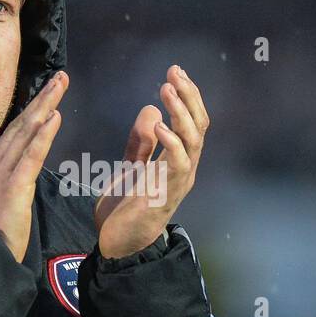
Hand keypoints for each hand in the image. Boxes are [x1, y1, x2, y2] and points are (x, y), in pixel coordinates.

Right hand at [0, 70, 67, 261]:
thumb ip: (8, 184)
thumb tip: (21, 173)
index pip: (14, 133)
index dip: (32, 111)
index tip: (48, 93)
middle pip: (20, 125)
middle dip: (41, 99)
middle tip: (60, 77)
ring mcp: (1, 174)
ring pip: (25, 133)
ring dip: (44, 107)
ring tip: (60, 86)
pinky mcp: (12, 187)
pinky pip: (30, 156)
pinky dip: (43, 135)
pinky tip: (54, 117)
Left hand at [94, 64, 207, 258]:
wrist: (117, 245)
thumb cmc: (125, 210)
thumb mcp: (130, 166)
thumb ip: (140, 142)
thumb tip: (150, 109)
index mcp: (176, 161)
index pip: (190, 122)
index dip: (186, 96)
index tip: (174, 70)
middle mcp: (184, 169)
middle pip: (198, 126)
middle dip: (189, 97)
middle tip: (175, 72)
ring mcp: (178, 182)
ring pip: (192, 141)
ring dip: (181, 113)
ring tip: (168, 89)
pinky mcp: (165, 194)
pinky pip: (178, 165)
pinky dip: (172, 143)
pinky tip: (161, 126)